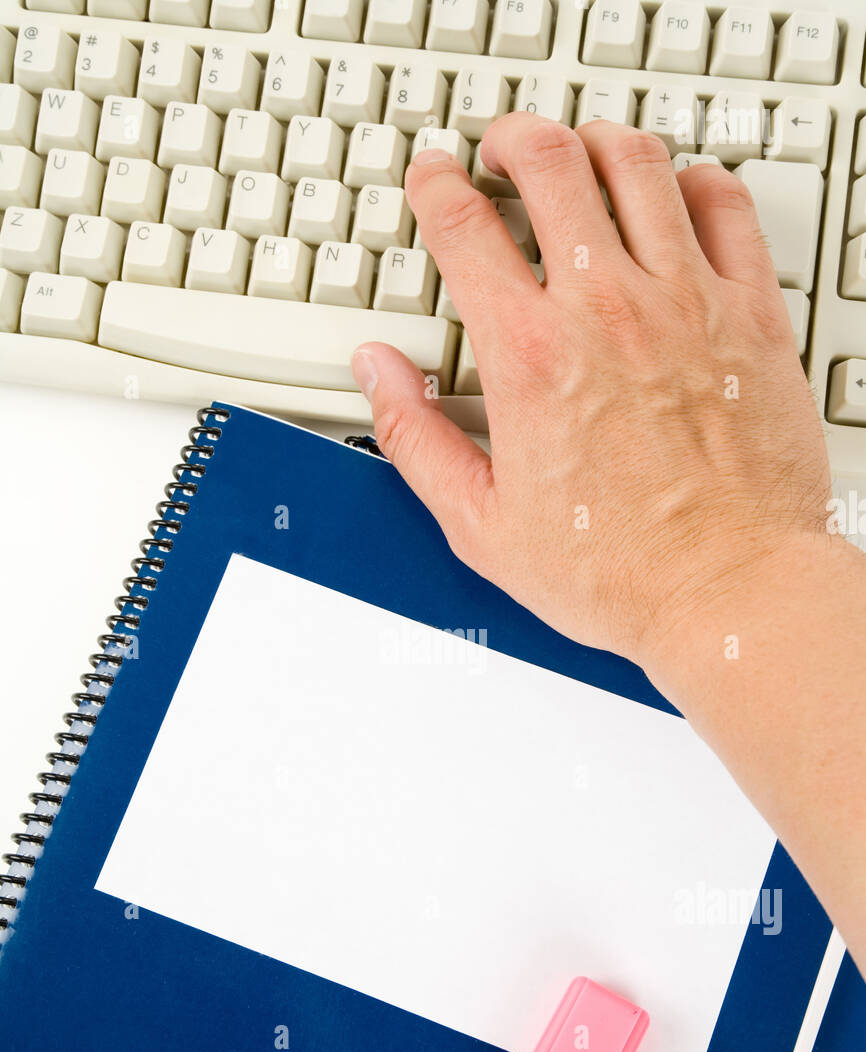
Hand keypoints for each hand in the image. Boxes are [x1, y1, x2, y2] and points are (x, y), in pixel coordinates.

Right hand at [351, 114, 834, 672]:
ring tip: (581, 152)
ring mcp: (685, 303)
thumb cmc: (618, 571)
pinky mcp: (751, 315)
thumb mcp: (482, 525)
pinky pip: (726, 205)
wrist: (727, 590)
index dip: (435, 184)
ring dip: (596, 142)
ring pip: (637, 165)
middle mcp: (606, 311)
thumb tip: (379, 373)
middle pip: (550, 163)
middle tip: (502, 149)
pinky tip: (678, 190)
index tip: (433, 178)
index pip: (463, 226)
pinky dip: (695, 179)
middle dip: (513, 138)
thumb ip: (416, 440)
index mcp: (529, 357)